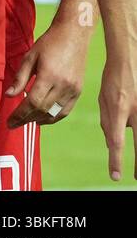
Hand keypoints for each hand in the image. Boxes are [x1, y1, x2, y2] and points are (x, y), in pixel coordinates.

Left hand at [6, 23, 89, 127]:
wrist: (73, 36)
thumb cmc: (48, 44)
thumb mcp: (30, 57)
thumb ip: (20, 78)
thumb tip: (9, 96)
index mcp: (49, 76)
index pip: (33, 102)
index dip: (20, 115)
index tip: (9, 122)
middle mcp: (63, 86)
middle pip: (43, 110)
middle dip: (26, 119)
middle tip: (14, 124)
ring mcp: (73, 90)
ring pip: (55, 113)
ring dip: (39, 120)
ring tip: (25, 122)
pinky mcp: (79, 91)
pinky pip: (65, 111)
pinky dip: (53, 117)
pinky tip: (42, 119)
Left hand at [99, 57, 136, 180]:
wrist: (129, 59)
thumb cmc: (113, 80)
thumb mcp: (103, 100)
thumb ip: (107, 122)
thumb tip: (112, 143)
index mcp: (118, 109)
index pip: (117, 141)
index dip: (115, 160)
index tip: (116, 176)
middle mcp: (135, 112)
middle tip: (136, 178)